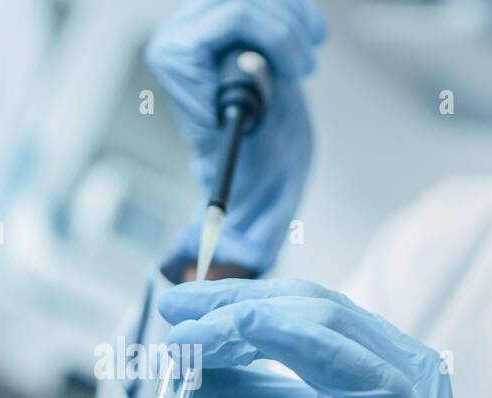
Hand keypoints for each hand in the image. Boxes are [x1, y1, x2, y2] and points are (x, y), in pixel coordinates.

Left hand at [146, 0, 325, 276]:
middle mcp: (187, 39)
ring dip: (293, 18)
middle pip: (238, 0)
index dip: (263, 37)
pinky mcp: (231, 12)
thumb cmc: (260, 179)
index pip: (217, 24)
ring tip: (308, 57)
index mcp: (180, 70)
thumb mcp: (260, 210)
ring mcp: (208, 20)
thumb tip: (196, 276)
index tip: (296, 73)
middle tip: (306, 67)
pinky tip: (311, 37)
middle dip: (283, 28)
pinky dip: (297, 9)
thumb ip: (239, 243)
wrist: (268, 155)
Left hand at [160, 279, 491, 397]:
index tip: (176, 305)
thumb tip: (183, 361)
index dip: (243, 299)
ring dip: (305, 352)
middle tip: (183, 331)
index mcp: (384, 358)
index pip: (314, 307)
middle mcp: (410, 388)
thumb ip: (249, 393)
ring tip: (243, 331)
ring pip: (378, 388)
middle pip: (337, 330)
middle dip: (254, 320)